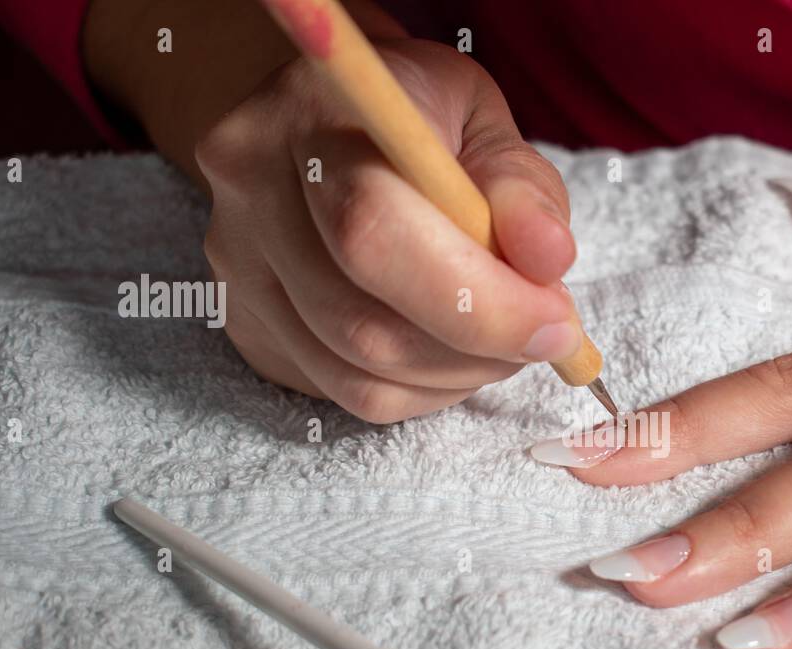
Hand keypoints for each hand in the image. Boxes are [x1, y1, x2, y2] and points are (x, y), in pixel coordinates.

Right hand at [196, 38, 578, 420]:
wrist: (328, 119)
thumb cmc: (416, 116)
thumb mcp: (481, 118)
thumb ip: (520, 187)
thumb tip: (548, 260)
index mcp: (307, 114)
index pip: (375, 233)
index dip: (476, 300)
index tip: (555, 323)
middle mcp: (249, 191)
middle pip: (362, 324)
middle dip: (479, 350)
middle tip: (544, 336)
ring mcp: (236, 264)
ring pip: (356, 374)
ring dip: (456, 378)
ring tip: (503, 340)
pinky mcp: (245, 321)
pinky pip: (343, 391)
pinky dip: (420, 390)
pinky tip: (452, 351)